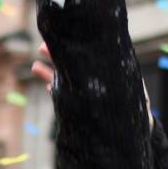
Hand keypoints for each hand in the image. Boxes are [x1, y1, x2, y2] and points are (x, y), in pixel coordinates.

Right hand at [32, 42, 151, 128]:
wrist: (131, 129)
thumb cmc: (133, 105)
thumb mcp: (125, 85)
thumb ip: (112, 72)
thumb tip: (103, 56)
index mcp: (101, 70)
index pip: (83, 55)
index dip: (70, 47)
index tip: (57, 40)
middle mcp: (91, 79)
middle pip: (71, 64)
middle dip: (56, 56)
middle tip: (42, 47)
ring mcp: (84, 93)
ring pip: (64, 80)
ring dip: (49, 74)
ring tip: (34, 67)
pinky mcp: (80, 107)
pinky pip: (65, 97)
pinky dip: (57, 91)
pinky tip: (47, 87)